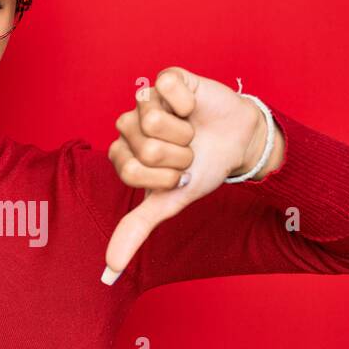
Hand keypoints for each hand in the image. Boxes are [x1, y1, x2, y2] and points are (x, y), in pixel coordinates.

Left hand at [102, 67, 268, 283]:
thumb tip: (109, 270)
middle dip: (177, 156)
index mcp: (123, 155)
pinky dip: (188, 102)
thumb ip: (137, 229)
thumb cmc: (202, 170)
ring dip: (184, 131)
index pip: (130, 170)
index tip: (176, 176)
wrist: (239, 143)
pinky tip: (192, 107)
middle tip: (188, 152)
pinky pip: (167, 86)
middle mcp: (129, 126)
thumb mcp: (170, 202)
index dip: (162, 177)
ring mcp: (145, 100)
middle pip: (144, 146)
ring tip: (191, 131)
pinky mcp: (167, 78)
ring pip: (153, 117)